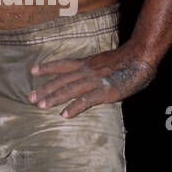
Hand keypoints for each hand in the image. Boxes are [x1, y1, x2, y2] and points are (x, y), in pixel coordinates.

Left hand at [28, 44, 156, 119]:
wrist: (140, 57)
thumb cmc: (128, 59)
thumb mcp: (106, 60)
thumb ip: (96, 68)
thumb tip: (90, 74)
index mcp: (87, 63)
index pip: (63, 65)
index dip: (47, 68)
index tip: (33, 71)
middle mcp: (87, 71)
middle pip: (61, 79)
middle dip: (45, 88)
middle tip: (31, 98)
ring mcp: (94, 81)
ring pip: (69, 90)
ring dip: (54, 98)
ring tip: (41, 105)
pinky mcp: (104, 91)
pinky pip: (86, 100)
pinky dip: (74, 108)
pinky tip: (64, 115)